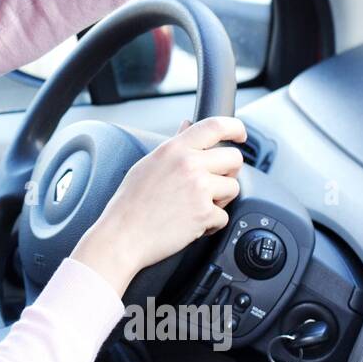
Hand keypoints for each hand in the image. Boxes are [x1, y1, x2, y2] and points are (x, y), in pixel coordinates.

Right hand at [71, 116, 247, 295]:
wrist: (122, 236)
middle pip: (234, 158)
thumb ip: (174, 144)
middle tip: (214, 183)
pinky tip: (192, 224)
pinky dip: (211, 223)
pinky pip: (224, 216)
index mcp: (174, 149)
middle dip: (229, 172)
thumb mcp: (149, 164)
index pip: (215, 126)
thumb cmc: (129, 203)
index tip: (240, 135)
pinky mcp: (205, 213)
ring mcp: (199, 188)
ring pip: (233, 188)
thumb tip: (187, 125)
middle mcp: (189, 164)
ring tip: (197, 206)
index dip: (236, 127)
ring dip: (221, 199)